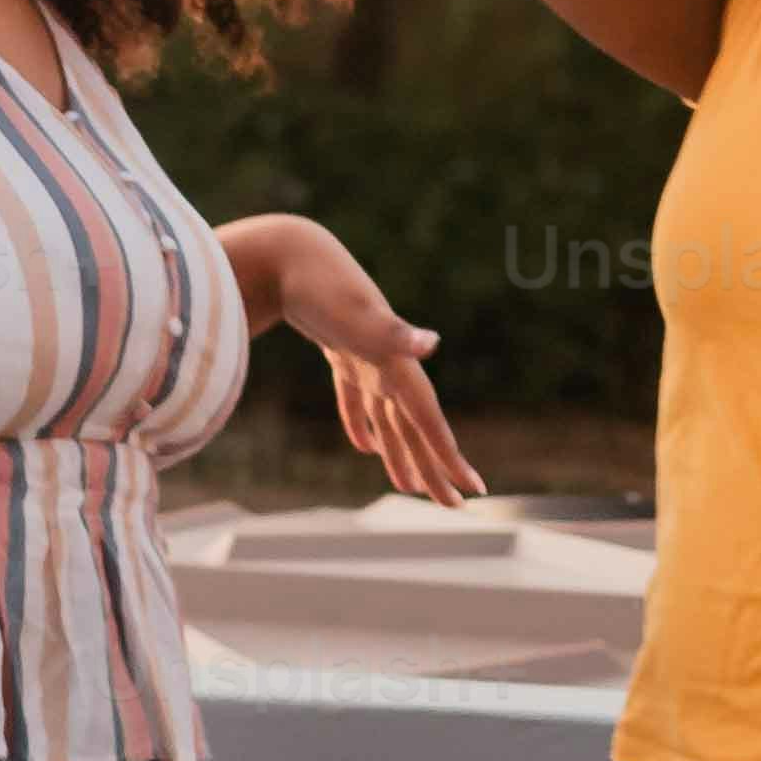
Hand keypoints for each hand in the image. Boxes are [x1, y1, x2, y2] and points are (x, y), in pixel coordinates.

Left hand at [268, 225, 484, 505]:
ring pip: (389, 420)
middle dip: (433, 469)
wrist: (287, 253)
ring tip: (410, 488)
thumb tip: (431, 343)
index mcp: (399, 366)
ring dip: (401, 454)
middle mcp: (390, 365)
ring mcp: (365, 358)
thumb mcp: (358, 316)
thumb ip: (396, 334)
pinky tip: (366, 447)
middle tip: (452, 507)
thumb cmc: (322, 287)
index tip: (473, 493)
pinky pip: (356, 401)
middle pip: (415, 430)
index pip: (431, 424)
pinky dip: (363, 425)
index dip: (451, 460)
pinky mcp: (340, 352)